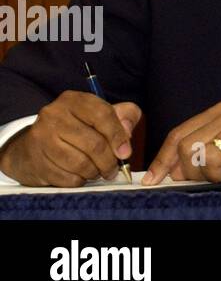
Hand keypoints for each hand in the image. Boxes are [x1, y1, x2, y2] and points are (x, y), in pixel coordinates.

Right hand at [0, 91, 140, 186]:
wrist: (34, 146)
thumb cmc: (77, 128)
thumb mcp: (102, 113)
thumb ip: (124, 116)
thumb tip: (127, 133)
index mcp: (73, 100)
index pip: (103, 115)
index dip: (118, 136)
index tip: (126, 153)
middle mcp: (54, 115)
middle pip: (93, 144)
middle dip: (109, 161)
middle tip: (113, 169)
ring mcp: (41, 138)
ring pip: (80, 163)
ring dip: (94, 172)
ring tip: (98, 172)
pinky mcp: (35, 161)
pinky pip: (66, 178)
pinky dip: (79, 181)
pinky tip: (81, 176)